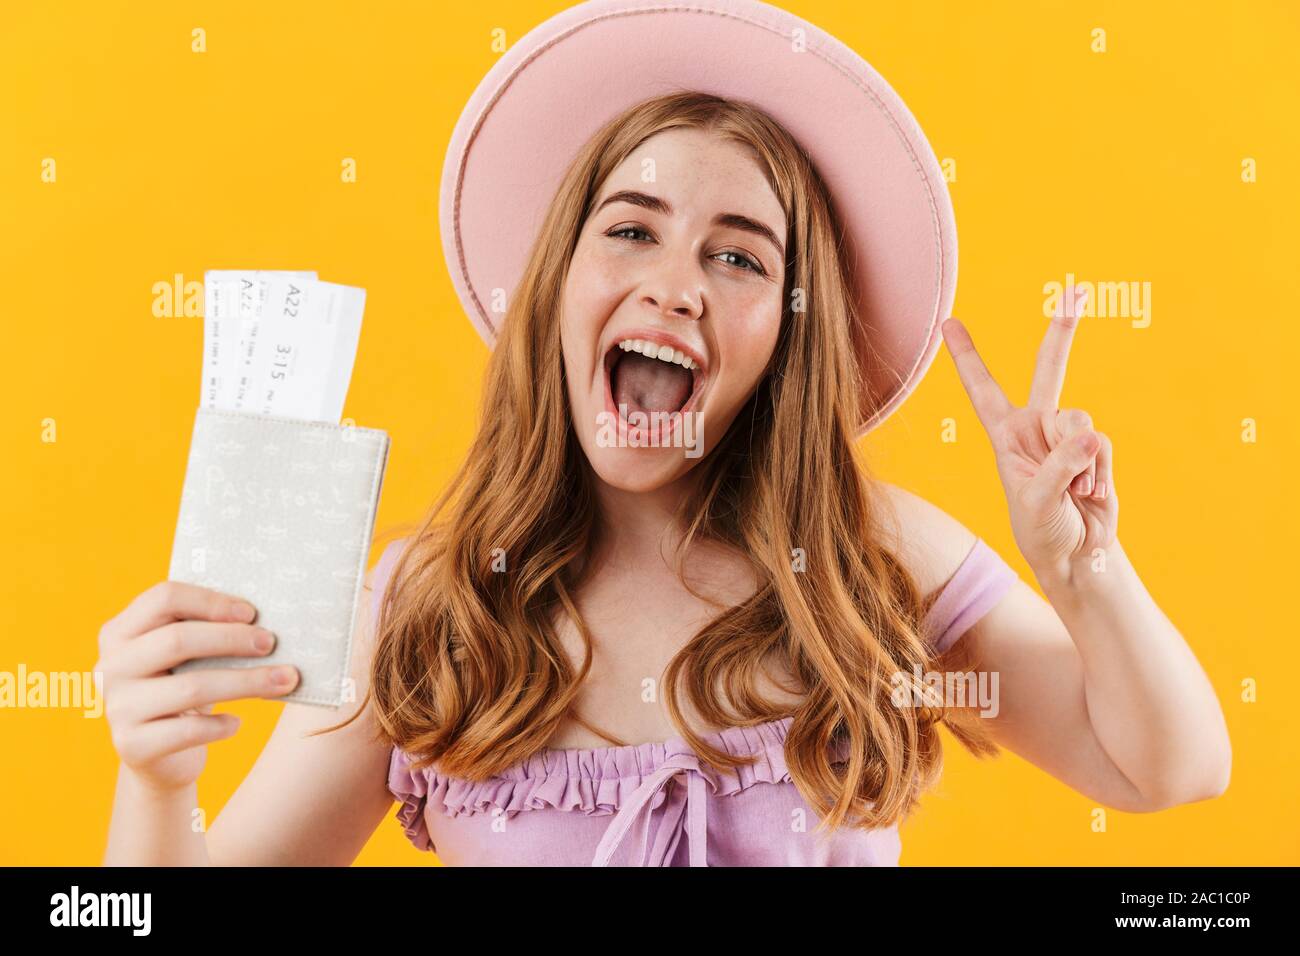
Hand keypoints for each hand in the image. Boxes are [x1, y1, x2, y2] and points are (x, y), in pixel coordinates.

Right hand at [95, 582, 299, 793]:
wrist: (159, 755)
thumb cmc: (183, 687)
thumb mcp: (186, 655)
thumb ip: (207, 630)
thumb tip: (264, 617)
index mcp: (119, 631)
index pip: (163, 598)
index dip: (212, 602)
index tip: (252, 612)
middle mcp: (109, 667)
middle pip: (178, 640)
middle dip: (233, 639)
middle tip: (272, 643)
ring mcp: (117, 707)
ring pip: (191, 687)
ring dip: (247, 682)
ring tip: (285, 680)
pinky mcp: (132, 745)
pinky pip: (187, 730)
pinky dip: (220, 725)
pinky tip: (238, 723)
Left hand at [940, 291, 1117, 582]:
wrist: (1077, 556)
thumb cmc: (1042, 530)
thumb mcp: (1036, 501)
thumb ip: (1059, 466)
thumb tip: (1088, 434)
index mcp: (1005, 435)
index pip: (982, 388)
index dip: (966, 355)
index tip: (947, 323)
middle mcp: (1035, 427)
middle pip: (1049, 369)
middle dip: (1064, 330)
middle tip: (1077, 290)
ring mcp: (1067, 436)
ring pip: (1079, 417)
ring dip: (1076, 458)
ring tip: (1071, 491)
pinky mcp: (1096, 449)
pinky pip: (1101, 444)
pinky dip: (1096, 472)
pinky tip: (1088, 494)